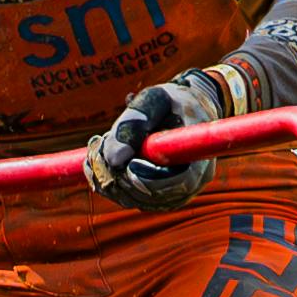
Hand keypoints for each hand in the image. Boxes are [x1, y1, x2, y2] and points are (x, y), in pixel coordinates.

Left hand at [83, 69, 232, 208]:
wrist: (184, 109)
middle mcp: (188, 186)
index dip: (145, 178)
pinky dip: (106, 179)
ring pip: (130, 198)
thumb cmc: (174, 102)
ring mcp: (169, 195)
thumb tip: (112, 158)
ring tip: (98, 146)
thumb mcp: (156, 99)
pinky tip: (98, 157)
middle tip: (99, 147)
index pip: (174, 185)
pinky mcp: (152, 197)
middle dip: (116, 173)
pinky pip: (125, 196)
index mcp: (198, 162)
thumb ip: (135, 121)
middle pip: (146, 195)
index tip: (126, 162)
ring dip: (107, 175)